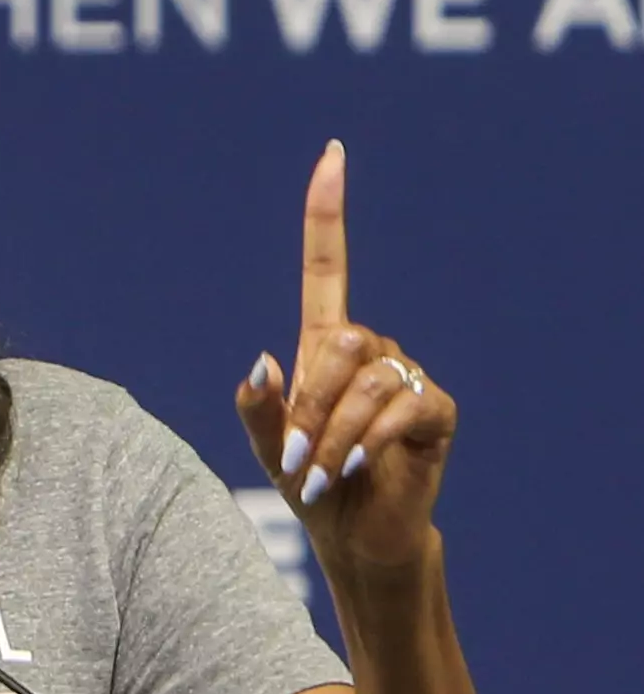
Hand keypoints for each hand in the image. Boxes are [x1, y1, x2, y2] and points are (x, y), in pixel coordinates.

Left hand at [236, 141, 456, 574]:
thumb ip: (257, 408)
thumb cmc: (307, 486)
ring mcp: (408, 378)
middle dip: (310, 404)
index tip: (332, 156)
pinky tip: (355, 470)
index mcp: (325, 347)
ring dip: (331, 436)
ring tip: (320, 476)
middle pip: (340, 343)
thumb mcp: (266, 449)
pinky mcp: (436, 411)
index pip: (328, 267)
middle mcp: (371, 351)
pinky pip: (399, 408)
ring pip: (366, 380)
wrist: (353, 538)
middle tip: (294, 458)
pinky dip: (365, 443)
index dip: (327, 214)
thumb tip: (260, 358)